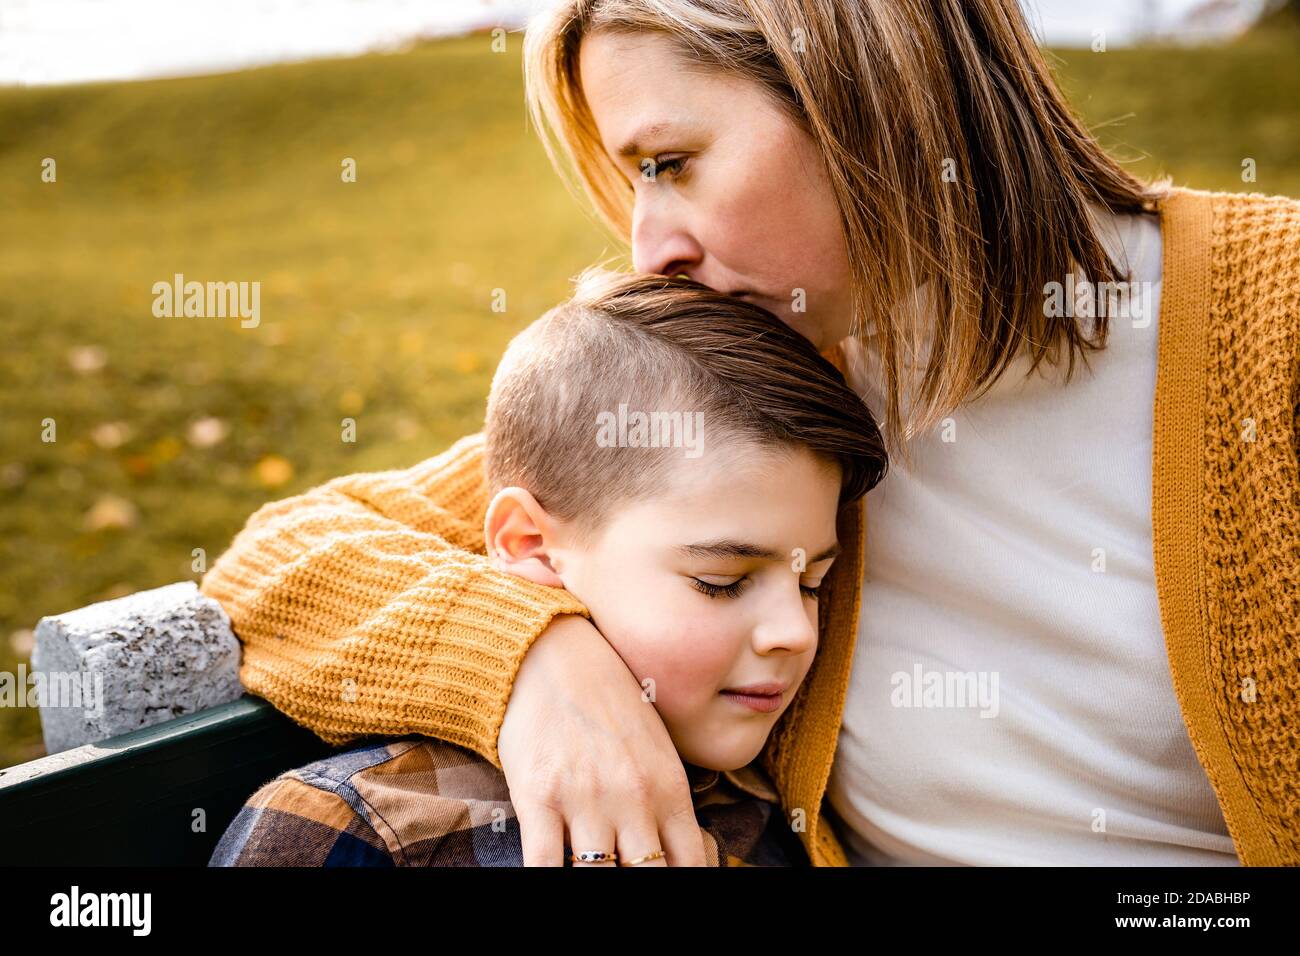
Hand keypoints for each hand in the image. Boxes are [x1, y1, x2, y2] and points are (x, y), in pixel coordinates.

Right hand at [497, 613, 707, 866]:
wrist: (553, 653)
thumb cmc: (608, 702)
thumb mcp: (656, 748)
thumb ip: (668, 803)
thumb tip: (684, 857)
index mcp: (669, 788)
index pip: (689, 866)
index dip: (681, 884)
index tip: (666, 882)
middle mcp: (633, 798)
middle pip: (648, 877)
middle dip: (639, 883)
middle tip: (627, 873)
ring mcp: (585, 799)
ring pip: (598, 878)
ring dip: (595, 879)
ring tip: (593, 869)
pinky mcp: (538, 798)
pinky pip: (544, 866)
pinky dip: (549, 880)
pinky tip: (554, 876)